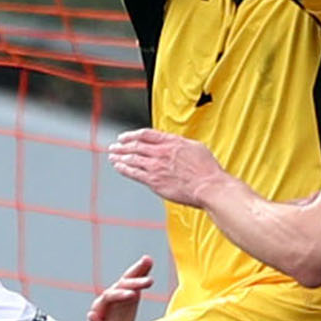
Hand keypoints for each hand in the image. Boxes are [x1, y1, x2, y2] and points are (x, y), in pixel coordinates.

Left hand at [79, 255, 154, 320]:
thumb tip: (91, 315)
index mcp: (99, 309)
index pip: (108, 297)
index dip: (120, 295)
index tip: (132, 295)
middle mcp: (108, 300)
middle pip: (119, 286)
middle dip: (132, 283)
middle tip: (147, 282)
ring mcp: (118, 297)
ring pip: (127, 281)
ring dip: (137, 271)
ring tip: (148, 261)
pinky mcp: (128, 298)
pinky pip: (134, 284)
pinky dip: (140, 273)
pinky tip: (148, 263)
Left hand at [108, 128, 223, 207]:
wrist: (208, 186)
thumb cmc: (206, 169)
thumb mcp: (195, 147)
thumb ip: (180, 144)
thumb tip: (173, 143)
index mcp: (171, 142)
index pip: (146, 134)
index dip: (132, 134)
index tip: (125, 137)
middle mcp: (161, 152)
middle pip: (136, 146)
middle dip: (122, 146)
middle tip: (114, 146)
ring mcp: (156, 167)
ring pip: (132, 158)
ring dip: (119, 156)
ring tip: (112, 155)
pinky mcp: (154, 181)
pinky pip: (134, 173)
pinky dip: (123, 168)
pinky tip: (118, 166)